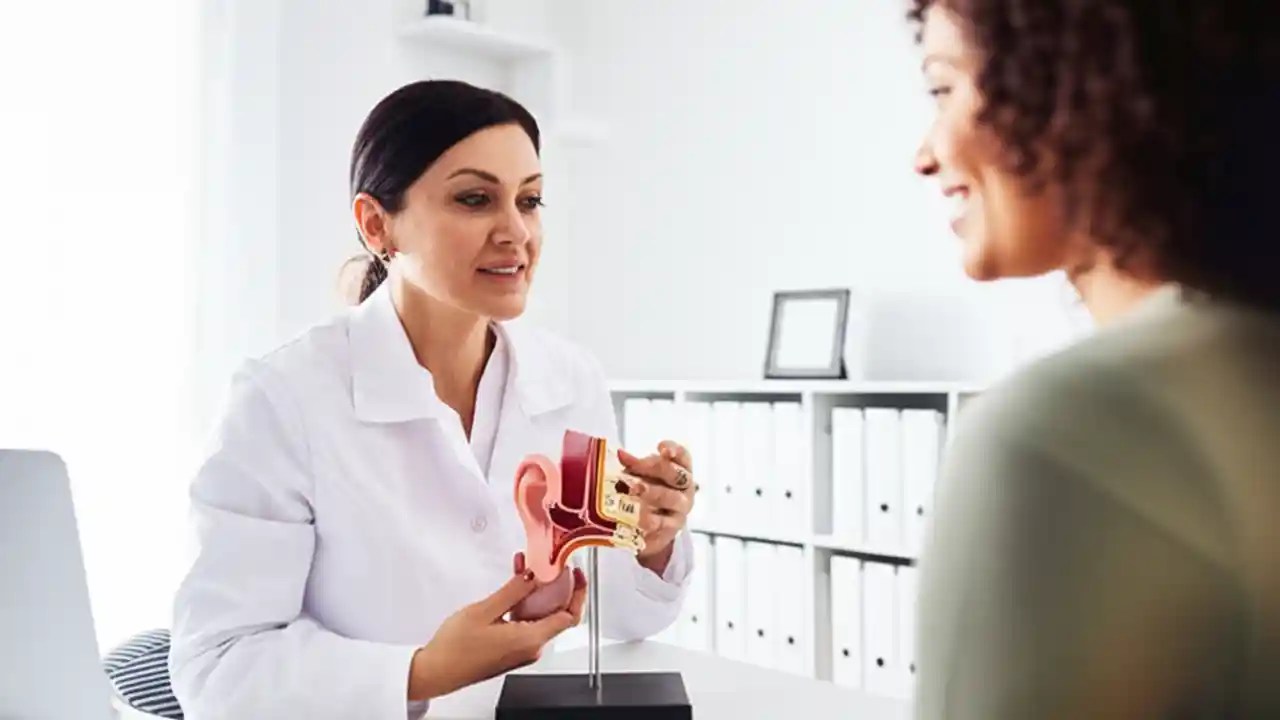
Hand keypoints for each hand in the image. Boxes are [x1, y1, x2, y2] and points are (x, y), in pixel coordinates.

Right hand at [408, 553, 586, 700]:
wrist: (436, 671)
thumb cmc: (455, 649)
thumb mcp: (484, 610)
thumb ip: (513, 591)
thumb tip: (533, 576)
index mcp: (530, 640)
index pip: (569, 616)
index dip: (577, 592)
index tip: (576, 573)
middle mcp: (530, 648)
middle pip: (557, 614)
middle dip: (554, 585)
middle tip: (551, 564)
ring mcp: (521, 650)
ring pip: (539, 616)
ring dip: (535, 592)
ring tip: (524, 567)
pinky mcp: (511, 648)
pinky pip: (526, 622)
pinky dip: (523, 602)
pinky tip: (513, 585)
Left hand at [618, 440, 695, 573]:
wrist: (654, 527)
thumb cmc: (651, 492)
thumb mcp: (643, 475)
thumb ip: (634, 464)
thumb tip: (621, 454)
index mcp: (682, 470)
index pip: (683, 456)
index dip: (674, 450)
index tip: (661, 448)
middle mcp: (686, 488)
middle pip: (676, 475)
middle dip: (657, 470)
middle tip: (637, 467)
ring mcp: (681, 509)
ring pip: (671, 498)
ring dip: (652, 493)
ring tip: (633, 491)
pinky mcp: (672, 527)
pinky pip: (662, 523)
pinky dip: (649, 519)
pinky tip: (636, 517)